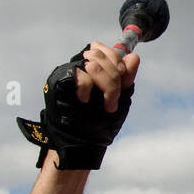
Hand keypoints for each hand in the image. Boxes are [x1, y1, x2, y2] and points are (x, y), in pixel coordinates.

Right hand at [17, 41, 138, 169]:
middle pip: (104, 57)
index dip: (119, 64)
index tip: (122, 84)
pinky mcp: (60, 80)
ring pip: (94, 65)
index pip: (110, 51)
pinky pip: (80, 76)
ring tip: (102, 103)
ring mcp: (71, 71)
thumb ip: (126, 78)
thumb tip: (134, 56)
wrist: (81, 141)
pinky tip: (84, 100)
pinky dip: (86, 89)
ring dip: (105, 86)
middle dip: (114, 81)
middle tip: (111, 102)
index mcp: (98, 67)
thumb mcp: (119, 99)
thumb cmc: (99, 122)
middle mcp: (84, 65)